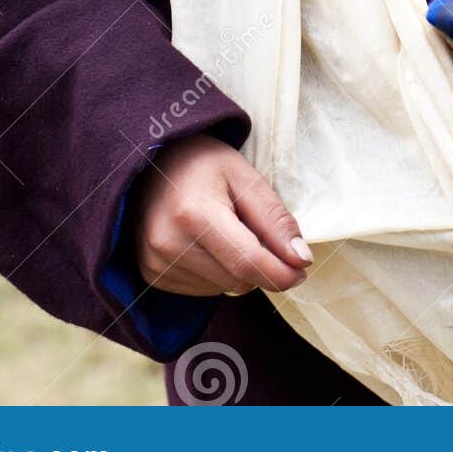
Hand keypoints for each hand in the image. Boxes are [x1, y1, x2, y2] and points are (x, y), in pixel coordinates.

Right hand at [133, 133, 312, 296]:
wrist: (150, 160)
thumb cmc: (202, 163)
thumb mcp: (244, 176)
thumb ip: (274, 218)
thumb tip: (300, 259)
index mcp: (193, 213)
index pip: (247, 262)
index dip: (282, 272)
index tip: (303, 269)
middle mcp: (168, 243)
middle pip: (238, 280)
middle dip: (262, 265)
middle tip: (260, 232)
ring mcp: (155, 262)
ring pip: (223, 288)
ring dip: (238, 270)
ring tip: (225, 230)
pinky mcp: (151, 274)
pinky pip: (202, 290)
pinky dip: (216, 273)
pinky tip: (206, 243)